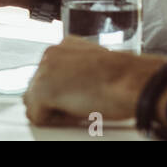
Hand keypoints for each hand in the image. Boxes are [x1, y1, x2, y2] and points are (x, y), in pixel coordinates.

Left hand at [23, 38, 166, 125]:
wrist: (132, 82)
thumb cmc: (125, 78)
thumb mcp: (98, 67)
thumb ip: (78, 71)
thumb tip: (70, 88)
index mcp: (65, 46)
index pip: (49, 74)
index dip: (65, 92)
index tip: (83, 95)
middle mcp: (51, 54)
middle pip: (38, 87)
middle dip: (55, 100)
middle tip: (83, 104)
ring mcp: (44, 71)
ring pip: (34, 101)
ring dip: (54, 110)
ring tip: (81, 108)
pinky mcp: (42, 90)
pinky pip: (37, 116)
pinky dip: (55, 121)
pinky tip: (76, 112)